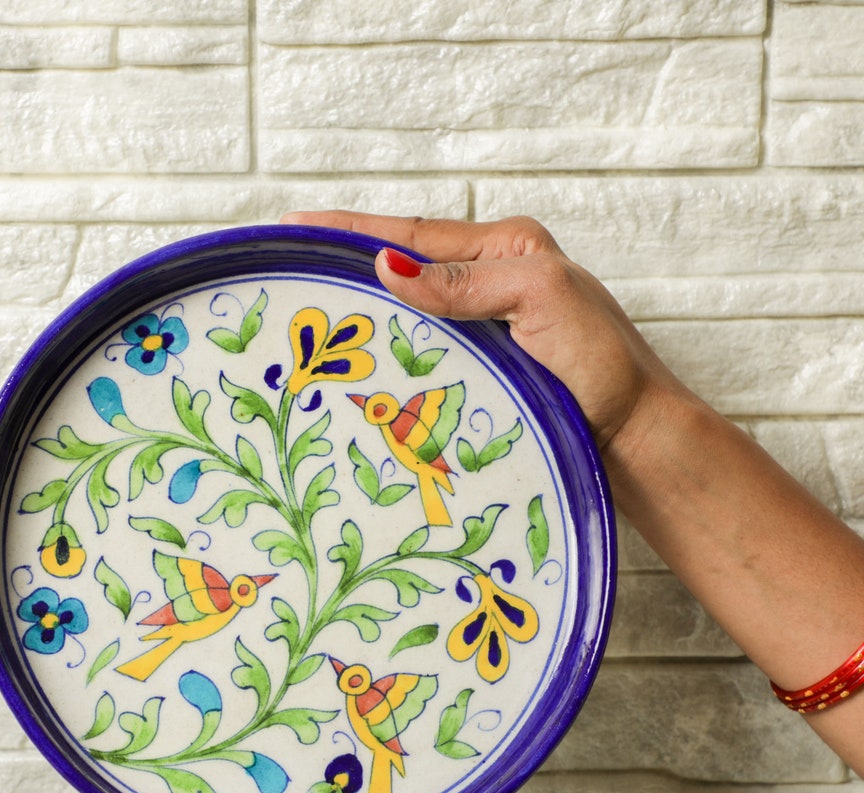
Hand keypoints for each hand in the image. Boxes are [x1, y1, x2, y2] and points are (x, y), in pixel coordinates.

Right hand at [280, 210, 683, 454]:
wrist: (633, 437)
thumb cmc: (602, 366)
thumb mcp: (540, 300)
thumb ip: (467, 282)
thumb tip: (387, 265)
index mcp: (507, 250)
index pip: (413, 235)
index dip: (350, 229)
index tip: (293, 227)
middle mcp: (491, 283)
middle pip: (403, 266)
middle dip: (345, 263)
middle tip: (287, 266)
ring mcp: (484, 328)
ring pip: (408, 312)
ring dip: (361, 310)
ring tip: (307, 311)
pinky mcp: (482, 368)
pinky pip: (421, 351)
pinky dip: (386, 351)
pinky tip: (357, 362)